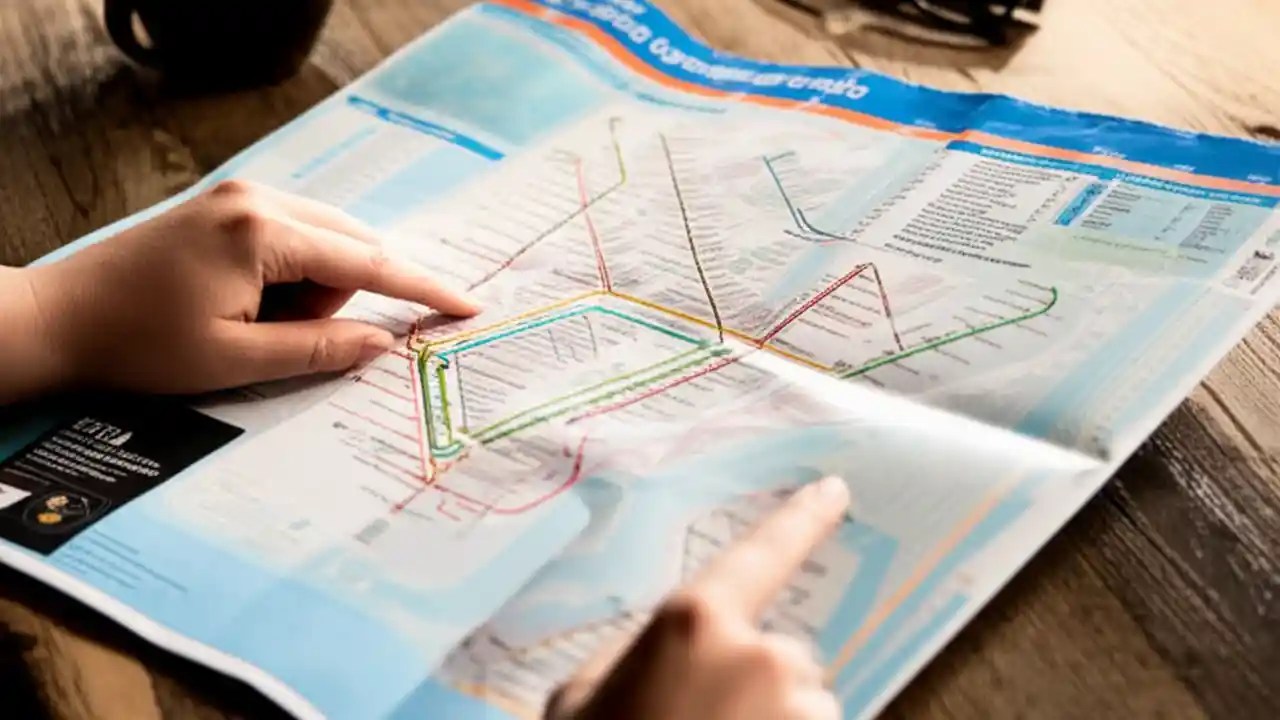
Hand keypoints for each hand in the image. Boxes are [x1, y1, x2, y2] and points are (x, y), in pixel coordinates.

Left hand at [8, 180, 476, 400]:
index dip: (422, 288)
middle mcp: (258, 199)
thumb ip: (319, 348)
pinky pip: (295, 239)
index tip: (468, 306)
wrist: (59, 318)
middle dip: (335, 299)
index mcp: (262, 232)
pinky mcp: (229, 206)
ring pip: (324, 245)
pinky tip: (243, 300)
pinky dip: (289, 276)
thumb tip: (383, 343)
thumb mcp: (234, 360)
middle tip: (274, 335)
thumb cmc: (139, 344)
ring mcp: (241, 196)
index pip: (368, 263)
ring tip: (245, 321)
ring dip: (309, 290)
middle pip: (349, 248)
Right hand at [546, 476, 849, 719]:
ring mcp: (797, 710)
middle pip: (780, 654)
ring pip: (799, 706)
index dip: (800, 519)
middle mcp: (759, 655)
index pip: (761, 554)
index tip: (834, 491)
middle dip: (751, 684)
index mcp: (693, 621)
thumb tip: (668, 648)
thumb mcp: (580, 695)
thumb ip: (631, 652)